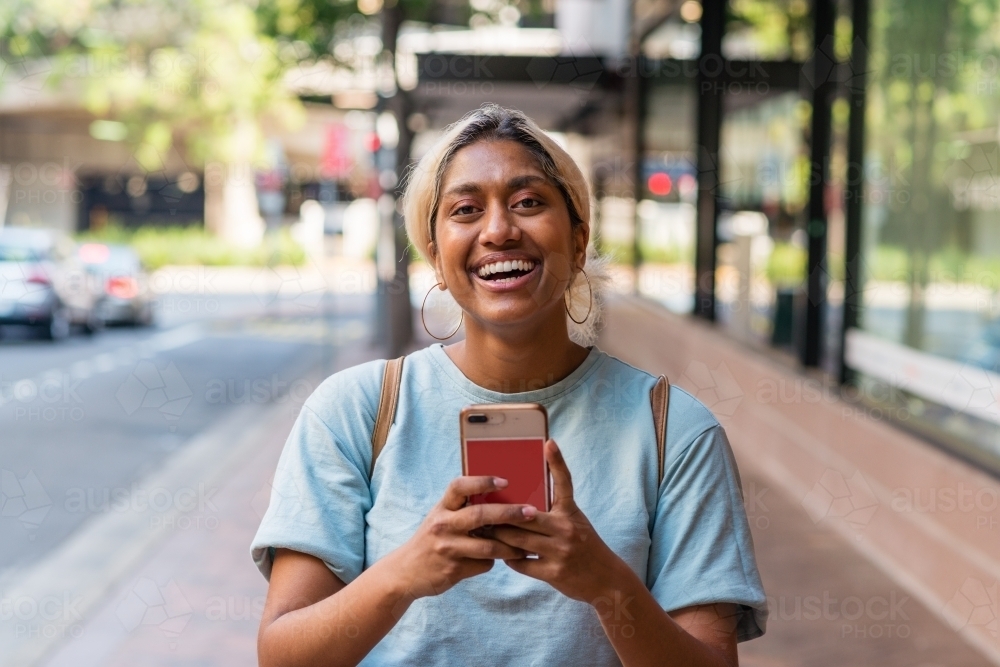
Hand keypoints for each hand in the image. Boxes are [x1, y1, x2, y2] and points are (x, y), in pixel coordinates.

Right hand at [389, 475, 534, 599]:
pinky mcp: (453, 569)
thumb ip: (463, 509)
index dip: (482, 481)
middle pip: (480, 514)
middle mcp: (443, 525)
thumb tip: (500, 498)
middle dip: (509, 513)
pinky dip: (495, 561)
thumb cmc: (431, 540)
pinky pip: (485, 564)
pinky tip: (502, 560)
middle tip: (531, 512)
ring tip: (527, 545)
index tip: (505, 481)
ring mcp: (448, 548)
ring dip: (511, 546)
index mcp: (441, 508)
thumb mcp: (441, 519)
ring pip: (489, 546)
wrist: (405, 573)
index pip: (459, 486)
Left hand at [492, 440, 623, 602]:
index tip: (548, 443)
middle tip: (482, 509)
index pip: (564, 483)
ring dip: (499, 536)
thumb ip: (555, 512)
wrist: (606, 579)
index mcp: (571, 513)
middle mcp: (566, 529)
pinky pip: (522, 563)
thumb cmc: (586, 546)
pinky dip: (509, 558)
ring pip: (518, 540)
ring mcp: (560, 551)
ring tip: (484, 531)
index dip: (557, 462)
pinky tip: (502, 553)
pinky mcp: (553, 573)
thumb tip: (524, 502)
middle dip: (502, 515)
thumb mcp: (576, 522)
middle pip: (525, 516)